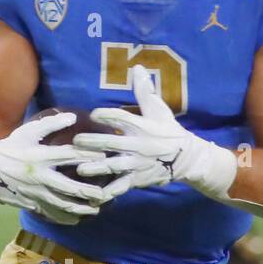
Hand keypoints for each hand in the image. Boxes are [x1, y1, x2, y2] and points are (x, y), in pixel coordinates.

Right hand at [0, 110, 138, 223]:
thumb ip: (50, 124)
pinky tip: (78, 219)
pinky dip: (66, 218)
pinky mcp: (31, 203)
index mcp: (39, 156)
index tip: (104, 156)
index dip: (87, 156)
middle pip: (67, 187)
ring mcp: (34, 193)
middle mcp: (38, 177)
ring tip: (96, 209)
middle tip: (104, 193)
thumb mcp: (27, 131)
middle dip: (87, 191)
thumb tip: (73, 116)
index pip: (67, 156)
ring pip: (61, 204)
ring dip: (80, 208)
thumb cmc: (10, 147)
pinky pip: (51, 213)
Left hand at [73, 64, 237, 199]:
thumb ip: (145, 90)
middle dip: (93, 142)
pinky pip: (120, 187)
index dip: (107, 115)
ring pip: (114, 166)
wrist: (186, 158)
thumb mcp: (159, 109)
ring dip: (97, 168)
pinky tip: (93, 196)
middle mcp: (138, 145)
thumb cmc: (168, 130)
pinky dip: (108, 192)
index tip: (94, 114)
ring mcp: (136, 164)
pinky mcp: (136, 180)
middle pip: (113, 143)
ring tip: (80, 169)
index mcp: (142, 126)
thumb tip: (137, 68)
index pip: (122, 117)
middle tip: (76, 141)